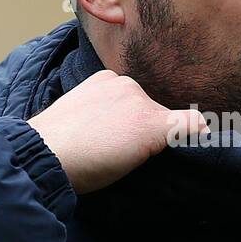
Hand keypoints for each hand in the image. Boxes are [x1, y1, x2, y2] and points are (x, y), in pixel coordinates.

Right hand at [27, 70, 208, 194]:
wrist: (44, 154)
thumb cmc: (54, 147)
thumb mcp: (76, 123)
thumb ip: (97, 120)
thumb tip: (105, 134)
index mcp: (102, 81)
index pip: (131, 104)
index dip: (128, 127)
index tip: (115, 144)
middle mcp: (123, 83)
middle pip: (150, 112)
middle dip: (143, 135)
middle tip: (118, 156)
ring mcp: (139, 102)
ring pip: (167, 123)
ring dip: (159, 142)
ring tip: (132, 160)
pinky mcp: (152, 123)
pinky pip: (189, 126)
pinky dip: (196, 135)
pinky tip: (197, 144)